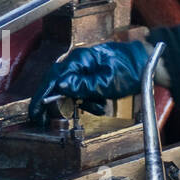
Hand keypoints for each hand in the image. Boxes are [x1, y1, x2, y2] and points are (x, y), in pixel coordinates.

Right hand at [28, 40, 149, 123]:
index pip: (53, 79)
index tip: (34, 112)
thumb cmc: (129, 70)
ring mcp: (83, 68)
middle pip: (56, 84)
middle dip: (54, 103)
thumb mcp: (106, 83)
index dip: (41, 96)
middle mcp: (77, 62)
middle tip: (45, 120)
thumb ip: (82, 86)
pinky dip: (88, 100)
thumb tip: (60, 87)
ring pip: (69, 89)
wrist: (145, 64)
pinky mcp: (89, 75)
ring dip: (79, 102)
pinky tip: (101, 103)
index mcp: (79, 59)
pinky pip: (80, 90)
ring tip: (97, 106)